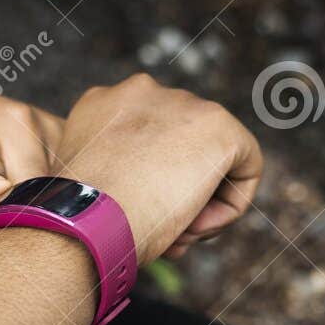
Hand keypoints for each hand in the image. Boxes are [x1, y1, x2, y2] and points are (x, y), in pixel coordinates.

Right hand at [56, 73, 262, 263]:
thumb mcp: (89, 185)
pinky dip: (230, 206)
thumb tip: (158, 196)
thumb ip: (120, 174)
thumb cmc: (79, 218)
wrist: (85, 218)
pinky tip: (197, 225)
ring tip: (176, 233)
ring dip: (201, 201)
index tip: (139, 215)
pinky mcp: (220, 127)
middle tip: (164, 231)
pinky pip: (245, 169)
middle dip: (179, 191)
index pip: (148, 141)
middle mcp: (144, 91)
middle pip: (183, 146)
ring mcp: (185, 105)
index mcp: (106, 103)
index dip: (149, 184)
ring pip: (214, 158)